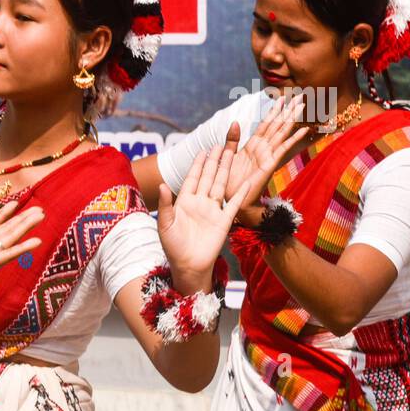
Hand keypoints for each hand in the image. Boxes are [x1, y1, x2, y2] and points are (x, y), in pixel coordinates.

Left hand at [0, 200, 42, 316]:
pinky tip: (37, 241)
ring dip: (26, 227)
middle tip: (38, 209)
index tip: (15, 202)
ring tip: (41, 216)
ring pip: (10, 238)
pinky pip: (8, 254)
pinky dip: (23, 248)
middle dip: (21, 219)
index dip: (3, 213)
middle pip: (6, 230)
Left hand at [158, 148, 250, 293]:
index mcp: (184, 202)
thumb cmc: (173, 246)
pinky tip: (248, 181)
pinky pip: (234, 204)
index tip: (202, 150)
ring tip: (231, 154)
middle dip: (213, 161)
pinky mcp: (224, 220)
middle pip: (208, 177)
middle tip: (219, 145)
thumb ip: (165, 205)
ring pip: (220, 185)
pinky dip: (241, 193)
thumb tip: (162, 184)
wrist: (188, 265)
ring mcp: (213, 210)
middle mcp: (199, 203)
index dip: (197, 165)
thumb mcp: (165, 224)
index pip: (192, 178)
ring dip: (225, 170)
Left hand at [225, 93, 308, 220]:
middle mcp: (262, 149)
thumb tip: (235, 121)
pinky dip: (293, 139)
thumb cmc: (231, 182)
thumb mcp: (228, 156)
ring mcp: (267, 156)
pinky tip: (303, 130)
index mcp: (252, 146)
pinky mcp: (270, 164)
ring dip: (291, 119)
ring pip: (281, 133)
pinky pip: (283, 149)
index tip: (281, 98)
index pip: (265, 124)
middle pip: (277, 125)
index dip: (273, 111)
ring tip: (302, 105)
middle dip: (287, 110)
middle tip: (299, 95)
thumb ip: (232, 140)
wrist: (233, 200)